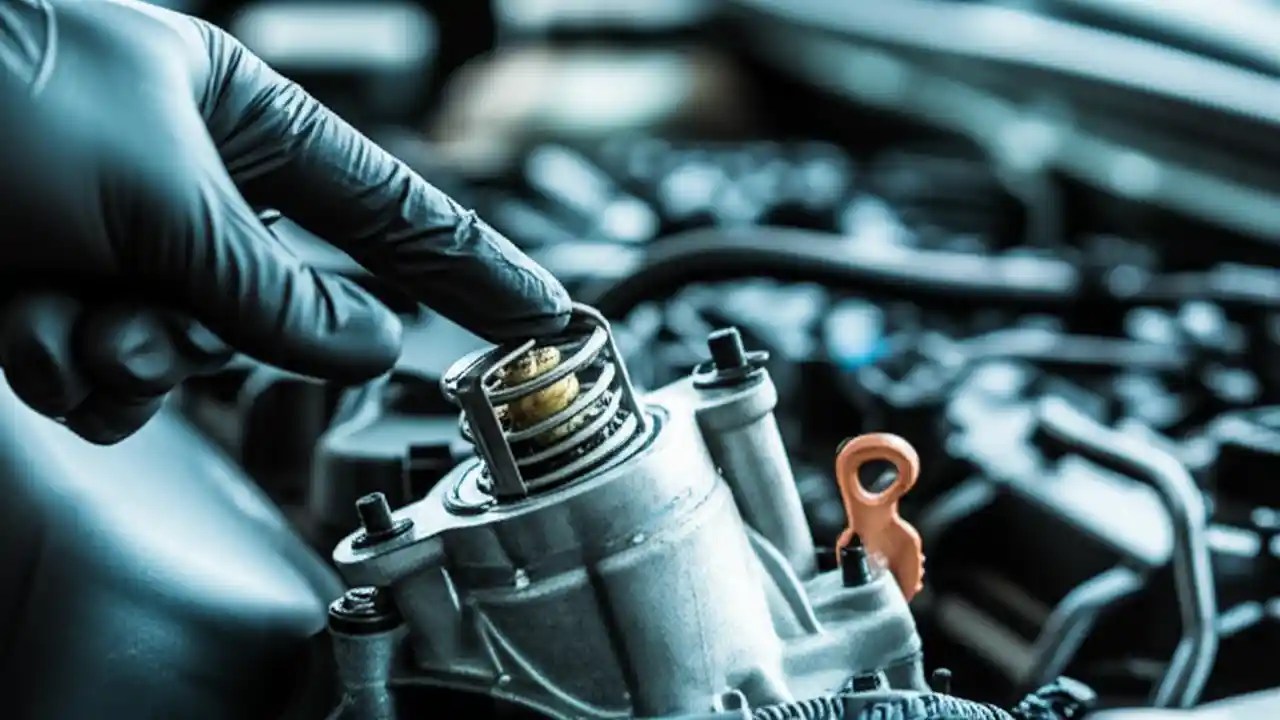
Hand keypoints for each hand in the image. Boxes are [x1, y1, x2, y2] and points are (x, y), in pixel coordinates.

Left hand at [0, 0, 569, 442]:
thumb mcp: (154, 188)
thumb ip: (271, 284)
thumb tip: (367, 343)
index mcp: (232, 116)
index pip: (390, 207)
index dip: (474, 271)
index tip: (543, 317)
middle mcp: (181, 186)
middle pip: (274, 309)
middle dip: (209, 333)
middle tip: (145, 315)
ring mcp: (116, 250)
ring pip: (184, 359)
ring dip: (121, 355)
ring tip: (52, 304)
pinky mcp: (53, 303)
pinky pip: (106, 383)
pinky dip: (63, 372)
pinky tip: (11, 326)